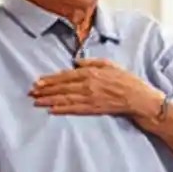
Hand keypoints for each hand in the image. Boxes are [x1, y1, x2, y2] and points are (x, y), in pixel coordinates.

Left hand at [31, 58, 160, 117]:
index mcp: (92, 72)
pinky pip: (74, 109)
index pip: (66, 75)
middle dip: (45, 90)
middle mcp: (89, 84)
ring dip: (49, 100)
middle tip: (31, 93)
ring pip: (65, 98)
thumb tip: (76, 61)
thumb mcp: (112, 65)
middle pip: (62, 87)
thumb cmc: (129, 81)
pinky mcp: (94, 109)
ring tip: (36, 102)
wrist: (141, 99)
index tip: (37, 82)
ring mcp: (91, 98)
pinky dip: (62, 109)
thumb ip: (93, 61)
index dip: (50, 79)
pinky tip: (51, 110)